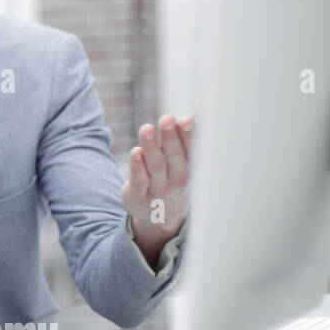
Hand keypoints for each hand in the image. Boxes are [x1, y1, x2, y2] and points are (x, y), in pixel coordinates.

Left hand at [122, 114, 193, 260]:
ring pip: (155, 166)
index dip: (189, 135)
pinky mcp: (138, 196)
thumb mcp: (178, 161)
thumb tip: (194, 112)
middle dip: (171, 137)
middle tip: (167, 118)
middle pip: (173, 156)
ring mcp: (157, 189)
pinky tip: (135, 151)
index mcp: (187, 168)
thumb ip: (182, 140)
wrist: (159, 216)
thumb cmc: (169, 178)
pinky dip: (137, 166)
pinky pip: (139, 180)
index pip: (190, 150)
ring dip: (151, 146)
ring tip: (147, 128)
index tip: (188, 119)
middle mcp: (175, 179)